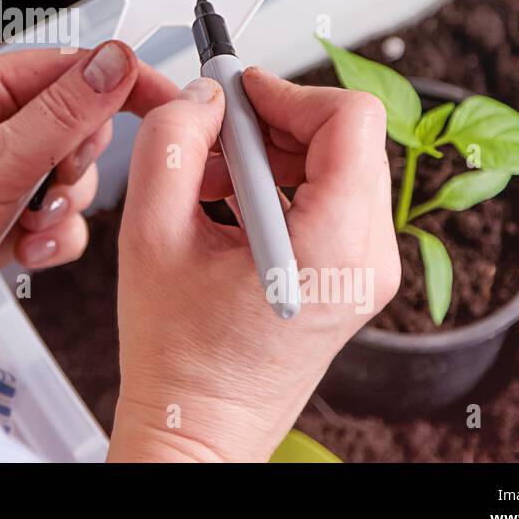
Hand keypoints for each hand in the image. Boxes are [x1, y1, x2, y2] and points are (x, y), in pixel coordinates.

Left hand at [0, 42, 177, 304]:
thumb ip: (63, 112)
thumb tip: (114, 60)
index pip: (65, 67)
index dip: (118, 83)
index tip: (165, 100)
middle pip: (74, 125)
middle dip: (75, 163)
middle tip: (54, 183)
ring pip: (68, 176)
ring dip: (62, 206)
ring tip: (31, 226)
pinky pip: (52, 217)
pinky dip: (50, 236)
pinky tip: (25, 252)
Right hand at [108, 68, 399, 462]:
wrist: (198, 426)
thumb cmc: (178, 356)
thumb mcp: (151, 234)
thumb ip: (171, 144)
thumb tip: (202, 95)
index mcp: (334, 246)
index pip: (350, 119)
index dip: (287, 92)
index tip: (238, 96)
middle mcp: (367, 257)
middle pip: (344, 137)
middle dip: (270, 125)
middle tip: (209, 141)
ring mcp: (364, 269)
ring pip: (335, 163)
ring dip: (268, 155)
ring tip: (207, 185)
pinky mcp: (349, 274)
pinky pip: (327, 197)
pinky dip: (276, 185)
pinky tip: (226, 209)